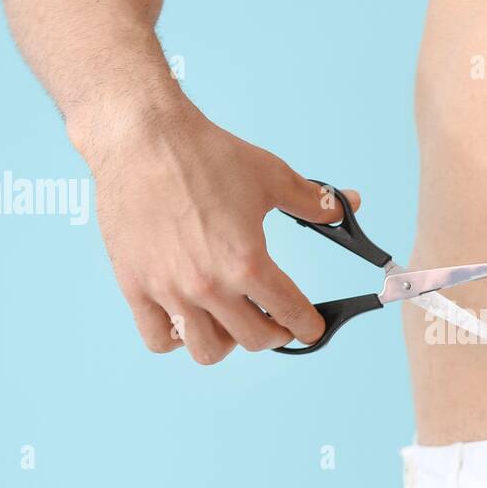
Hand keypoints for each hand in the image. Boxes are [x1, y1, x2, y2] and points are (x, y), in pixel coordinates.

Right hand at [83, 102, 359, 363]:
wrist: (142, 137)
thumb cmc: (206, 154)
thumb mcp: (272, 176)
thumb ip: (314, 202)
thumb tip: (351, 204)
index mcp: (247, 263)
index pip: (291, 315)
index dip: (309, 326)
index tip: (311, 327)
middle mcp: (209, 285)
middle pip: (253, 340)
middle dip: (273, 334)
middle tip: (275, 321)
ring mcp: (169, 290)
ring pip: (206, 350)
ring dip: (226, 342)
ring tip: (230, 320)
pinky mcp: (135, 286)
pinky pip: (159, 340)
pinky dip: (177, 338)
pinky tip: (188, 318)